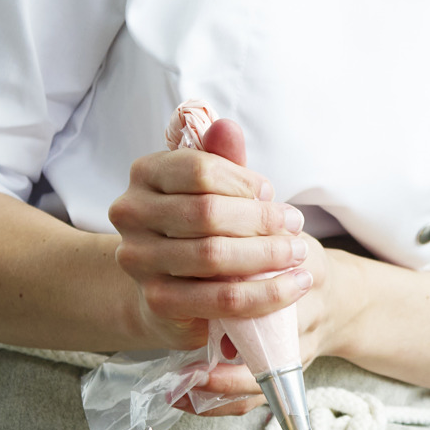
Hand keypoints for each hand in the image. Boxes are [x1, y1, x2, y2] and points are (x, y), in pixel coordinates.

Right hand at [109, 117, 317, 370]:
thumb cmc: (198, 224)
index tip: (270, 193)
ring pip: (213, 256)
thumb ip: (222, 159)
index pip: (199, 169)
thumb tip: (227, 127)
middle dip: (262, 220)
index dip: (242, 182)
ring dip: (268, 255)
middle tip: (296, 226)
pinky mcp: (158, 301)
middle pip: (207, 213)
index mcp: (145, 173)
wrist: (169, 281)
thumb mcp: (213, 187)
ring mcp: (138, 259)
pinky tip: (294, 285)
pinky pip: (221, 298)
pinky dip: (266, 293)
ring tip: (298, 255)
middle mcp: (131, 213)